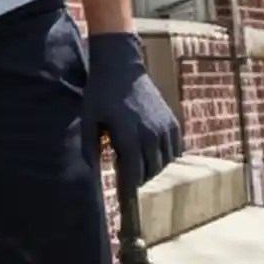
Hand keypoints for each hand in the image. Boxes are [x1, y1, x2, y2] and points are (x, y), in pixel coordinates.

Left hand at [85, 33, 183, 188]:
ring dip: (152, 167)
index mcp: (129, 136)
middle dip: (138, 177)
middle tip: (127, 176)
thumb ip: (90, 146)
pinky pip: (175, 149)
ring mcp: (165, 128)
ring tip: (137, 162)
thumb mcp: (88, 118)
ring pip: (164, 162)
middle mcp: (151, 135)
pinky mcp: (173, 122)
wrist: (121, 67)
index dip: (129, 188)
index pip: (134, 174)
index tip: (124, 196)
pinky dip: (166, 155)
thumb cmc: (100, 93)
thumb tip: (92, 170)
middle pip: (150, 171)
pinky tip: (151, 151)